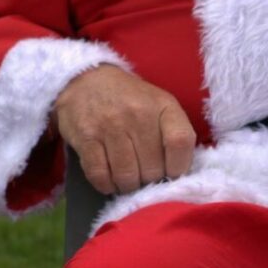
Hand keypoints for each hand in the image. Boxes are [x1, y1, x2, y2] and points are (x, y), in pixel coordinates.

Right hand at [52, 65, 196, 195]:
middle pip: (153, 168)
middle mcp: (138, 114)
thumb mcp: (160, 105)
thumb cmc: (131, 98)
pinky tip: (110, 180)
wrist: (88, 80)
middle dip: (150, 180)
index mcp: (163, 105)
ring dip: (128, 186)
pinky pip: (100, 176)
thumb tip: (179, 175)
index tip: (172, 174)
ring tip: (128, 180)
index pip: (180, 141)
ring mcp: (110, 126)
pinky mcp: (86, 137)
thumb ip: (173, 133)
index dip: (179, 167)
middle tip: (145, 176)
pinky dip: (107, 185)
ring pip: (127, 177)